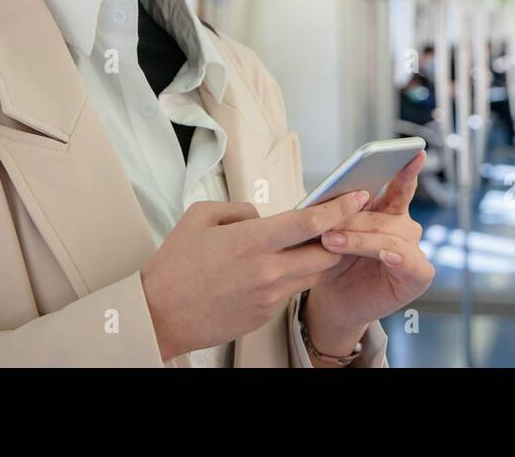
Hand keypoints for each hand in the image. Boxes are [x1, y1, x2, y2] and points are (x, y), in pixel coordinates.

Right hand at [140, 192, 369, 360]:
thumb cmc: (174, 266)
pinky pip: (289, 292)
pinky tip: (270, 270)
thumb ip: (240, 209)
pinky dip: (289, 277)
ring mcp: (268, 298)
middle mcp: (266, 272)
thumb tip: (264, 215)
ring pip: (311, 275)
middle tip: (339, 223)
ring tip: (304, 246)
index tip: (357, 196)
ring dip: (315, 259)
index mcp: (251, 242)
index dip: (339, 208)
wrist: (157, 315)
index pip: (310, 224)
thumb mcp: (200, 216)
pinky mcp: (264, 317)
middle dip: (338, 238)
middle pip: (326, 254)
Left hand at [302, 152, 434, 356]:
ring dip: (359, 240)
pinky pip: (410, 262)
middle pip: (384, 215)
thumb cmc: (334, 261)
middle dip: (353, 219)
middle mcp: (404, 227)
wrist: (334, 299)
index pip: (400, 185)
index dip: (408, 169)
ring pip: (389, 238)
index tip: (414, 152)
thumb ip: (338, 213)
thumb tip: (333, 196)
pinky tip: (385, 255)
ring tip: (331, 242)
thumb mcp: (332, 232)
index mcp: (389, 209)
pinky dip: (397, 257)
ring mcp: (413, 250)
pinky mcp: (418, 275)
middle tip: (324, 226)